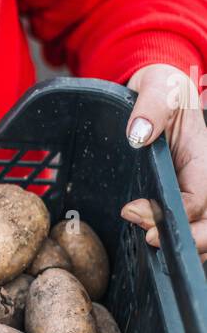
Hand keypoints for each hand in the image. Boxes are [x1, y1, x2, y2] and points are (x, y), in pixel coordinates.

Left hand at [121, 63, 206, 259]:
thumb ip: (151, 107)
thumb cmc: (163, 88)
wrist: (157, 91)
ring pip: (205, 230)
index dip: (172, 213)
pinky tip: (153, 241)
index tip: (133, 212)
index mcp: (204, 158)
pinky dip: (179, 241)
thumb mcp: (159, 87)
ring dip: (184, 245)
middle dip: (187, 240)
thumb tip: (139, 134)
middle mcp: (204, 178)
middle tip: (148, 240)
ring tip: (148, 245)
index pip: (199, 198)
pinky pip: (191, 225)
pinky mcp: (183, 198)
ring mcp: (196, 190)